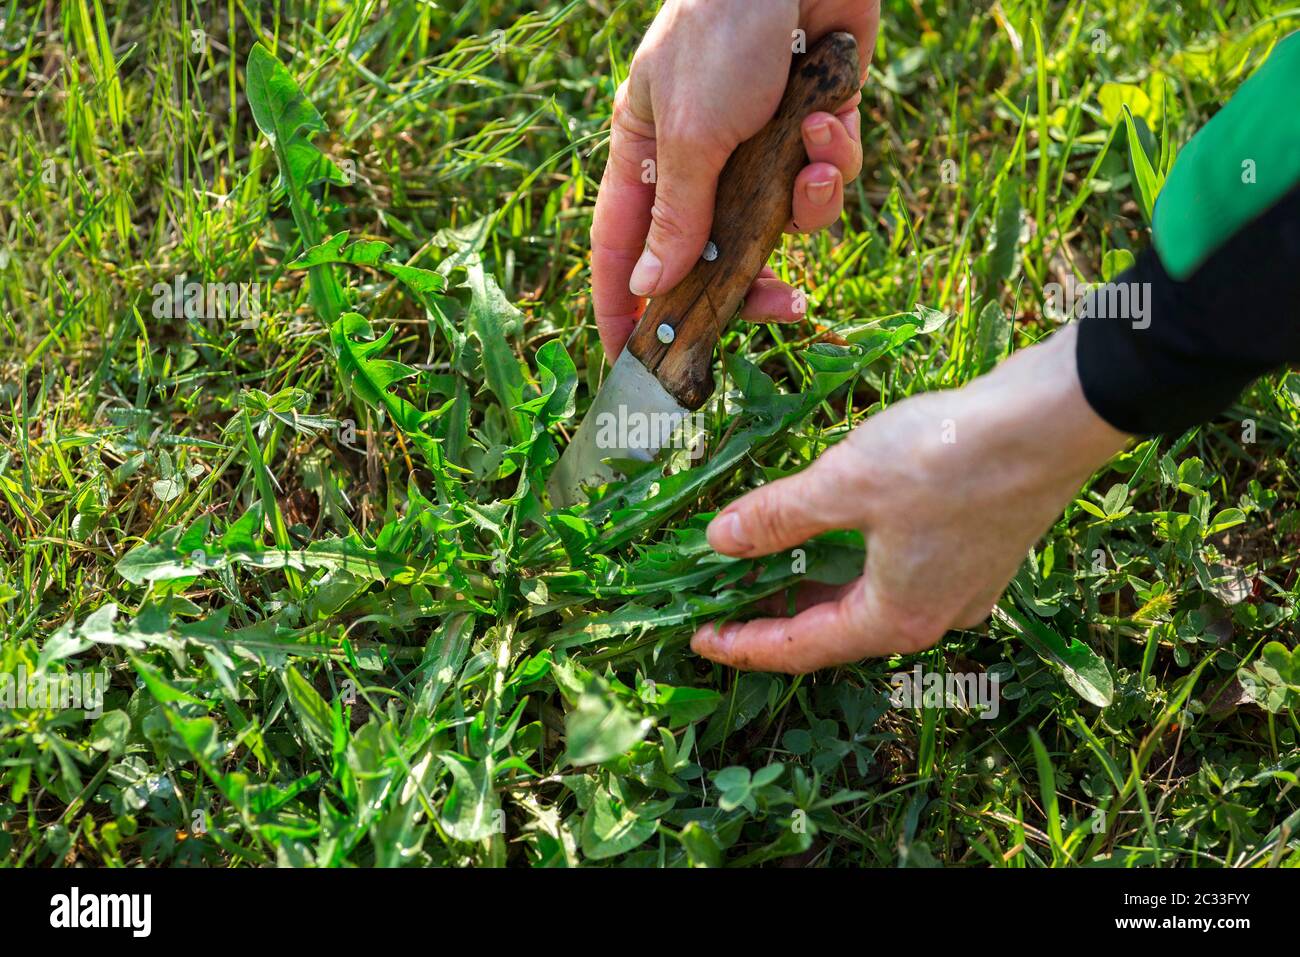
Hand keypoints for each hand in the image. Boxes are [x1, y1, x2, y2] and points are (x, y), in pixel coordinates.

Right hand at [590, 0, 880, 359]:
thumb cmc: (722, 29)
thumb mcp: (692, 132)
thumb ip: (677, 216)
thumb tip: (649, 290)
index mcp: (645, 156)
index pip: (622, 250)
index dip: (623, 310)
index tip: (631, 365)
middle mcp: (699, 160)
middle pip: (712, 255)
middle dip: (749, 280)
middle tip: (778, 307)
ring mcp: (758, 147)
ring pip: (779, 224)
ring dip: (805, 206)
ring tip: (811, 167)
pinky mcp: (811, 129)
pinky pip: (824, 179)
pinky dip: (833, 160)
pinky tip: (830, 120)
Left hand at [691, 324, 1131, 672]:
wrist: (1050, 420)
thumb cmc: (946, 457)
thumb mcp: (843, 485)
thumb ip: (778, 517)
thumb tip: (720, 540)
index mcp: (895, 618)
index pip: (799, 649)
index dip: (743, 644)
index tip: (700, 637)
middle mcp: (932, 615)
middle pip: (834, 628)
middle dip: (775, 612)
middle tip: (722, 598)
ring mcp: (962, 586)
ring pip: (868, 597)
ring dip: (814, 582)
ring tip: (765, 563)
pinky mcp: (978, 550)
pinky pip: (897, 571)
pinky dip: (853, 559)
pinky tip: (830, 528)